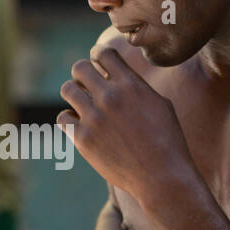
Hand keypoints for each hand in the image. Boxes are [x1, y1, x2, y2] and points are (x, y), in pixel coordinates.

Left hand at [56, 48, 191, 198]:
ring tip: (82, 103)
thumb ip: (138, 86)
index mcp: (131, 85)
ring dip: (74, 93)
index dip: (98, 54)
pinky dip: (69, 119)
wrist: (161, 176)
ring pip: (67, 89)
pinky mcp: (83, 139)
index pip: (104, 53)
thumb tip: (122, 75)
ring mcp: (94, 118)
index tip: (97, 61)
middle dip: (82, 73)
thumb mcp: (160, 104)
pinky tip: (78, 124)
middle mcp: (110, 97)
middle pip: (80, 67)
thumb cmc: (167, 141)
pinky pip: (63, 118)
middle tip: (87, 83)